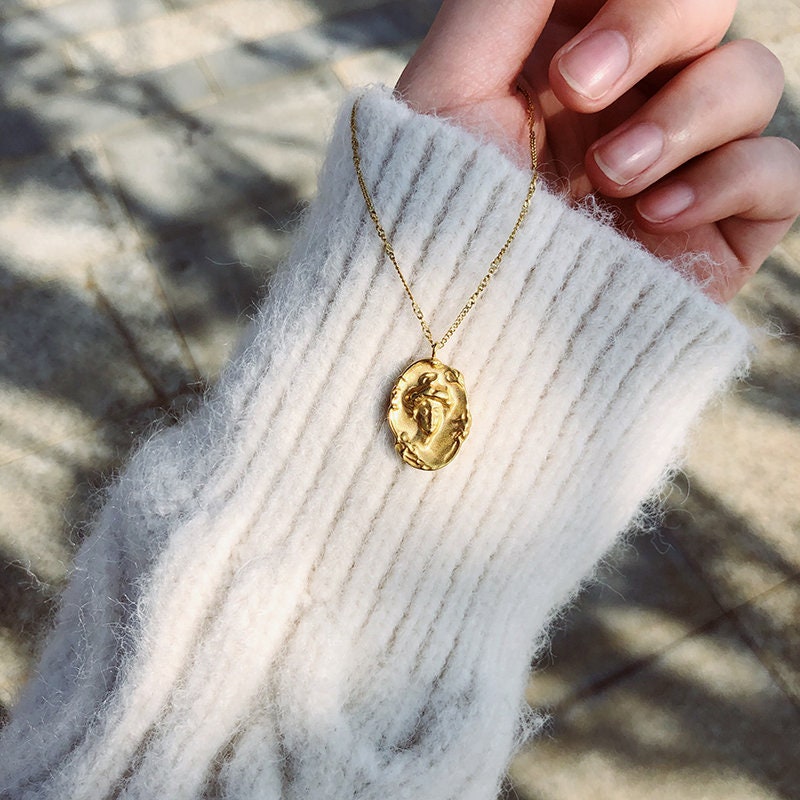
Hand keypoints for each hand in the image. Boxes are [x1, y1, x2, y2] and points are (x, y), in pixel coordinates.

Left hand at [397, 0, 799, 301]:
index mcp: (574, 62)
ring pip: (753, 79)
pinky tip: (655, 218)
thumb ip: (506, 0)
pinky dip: (732, 180)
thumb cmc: (440, 218)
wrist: (467, 330)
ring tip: (607, 177)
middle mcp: (633, 105)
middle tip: (578, 89)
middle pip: (706, 9)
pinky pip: (785, 171)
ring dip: (684, 117)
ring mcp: (681, 165)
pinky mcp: (719, 230)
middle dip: (654, 24)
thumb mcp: (449, 91)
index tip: (570, 48)